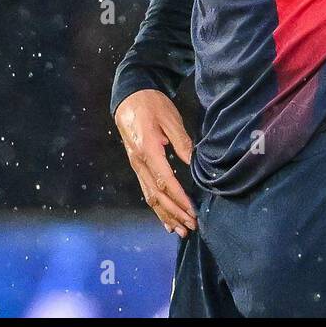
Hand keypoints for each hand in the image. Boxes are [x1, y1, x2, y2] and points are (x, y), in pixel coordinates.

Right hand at [114, 89, 197, 236]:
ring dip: (166, 215)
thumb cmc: (152, 104)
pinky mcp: (137, 166)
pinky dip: (157, 209)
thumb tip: (195, 163)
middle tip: (192, 225)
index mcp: (147, 149)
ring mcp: (136, 166)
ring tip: (181, 230)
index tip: (193, 210)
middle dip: (175, 212)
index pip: (165, 180)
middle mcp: (138, 162)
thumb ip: (182, 142)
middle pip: (156, 194)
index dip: (179, 198)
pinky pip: (146, 191)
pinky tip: (166, 220)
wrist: (130, 96)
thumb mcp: (170, 118)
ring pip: (150, 197)